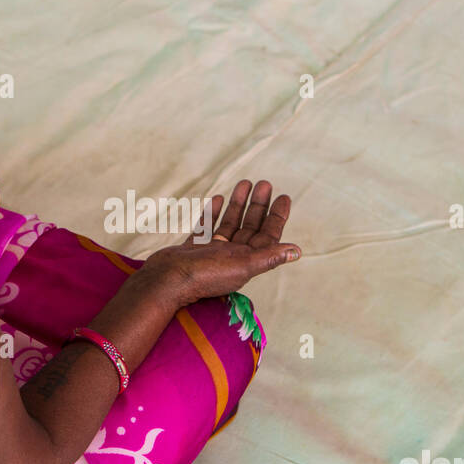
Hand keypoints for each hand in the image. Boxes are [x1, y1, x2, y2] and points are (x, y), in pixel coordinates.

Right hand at [141, 179, 300, 307]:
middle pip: (250, 227)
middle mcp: (231, 257)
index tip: (283, 196)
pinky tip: (219, 199)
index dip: (277, 216)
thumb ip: (268, 257)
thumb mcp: (243, 265)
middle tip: (265, 184)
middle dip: (259, 205)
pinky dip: (213, 214)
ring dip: (238, 205)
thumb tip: (297, 251)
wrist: (166, 280)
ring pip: (229, 224)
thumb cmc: (206, 275)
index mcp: (246, 262)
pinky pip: (206, 227)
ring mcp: (211, 252)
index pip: (268, 236)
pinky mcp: (193, 249)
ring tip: (244, 183)